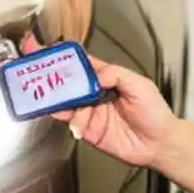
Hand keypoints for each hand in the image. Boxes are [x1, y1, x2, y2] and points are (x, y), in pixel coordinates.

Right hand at [20, 33, 178, 167]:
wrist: (159, 144)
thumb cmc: (155, 112)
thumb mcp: (138, 84)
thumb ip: (114, 75)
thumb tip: (94, 75)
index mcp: (106, 78)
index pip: (81, 63)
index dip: (64, 56)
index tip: (47, 49)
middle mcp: (94, 94)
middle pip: (67, 82)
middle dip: (50, 74)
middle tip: (34, 68)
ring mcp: (90, 112)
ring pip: (65, 101)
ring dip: (53, 95)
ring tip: (42, 89)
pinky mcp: (88, 130)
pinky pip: (71, 121)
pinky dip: (63, 116)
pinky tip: (59, 111)